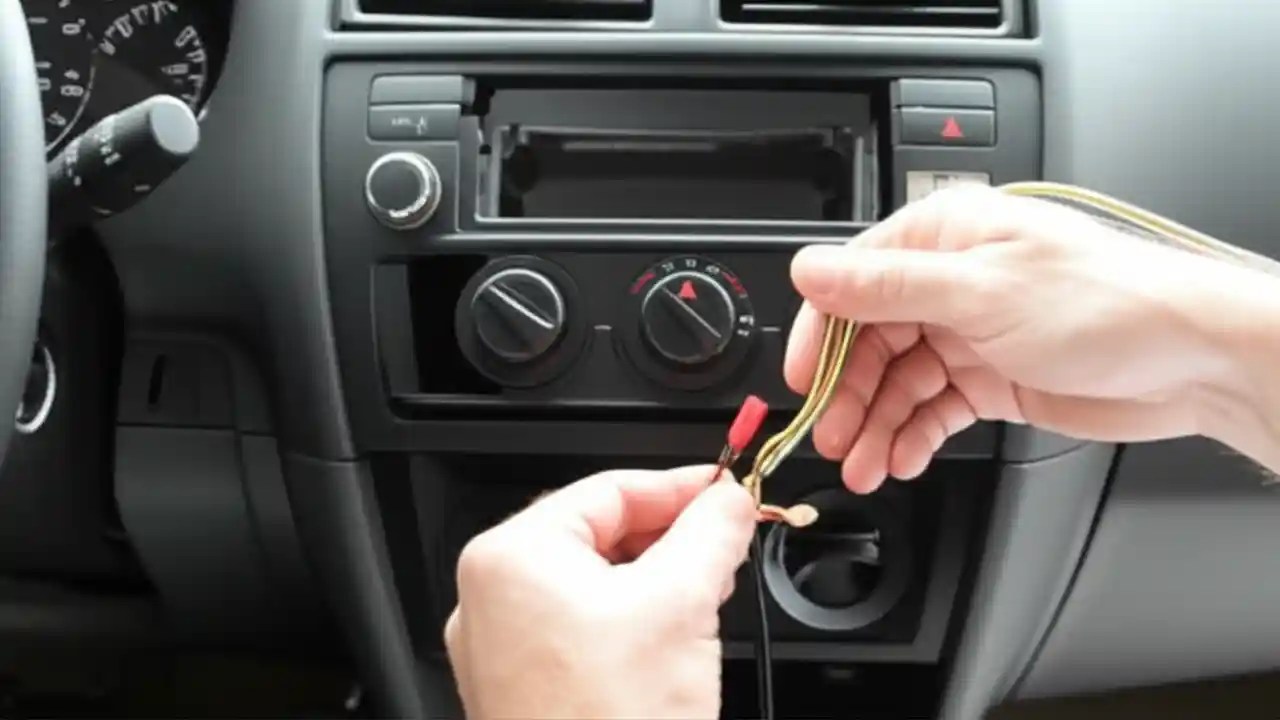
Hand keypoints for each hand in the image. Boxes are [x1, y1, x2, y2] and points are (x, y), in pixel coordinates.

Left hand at [444, 466, 755, 719]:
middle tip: (726, 544)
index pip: (607, 490)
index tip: (727, 491)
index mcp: (511, 558)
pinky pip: (579, 631)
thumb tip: (727, 499)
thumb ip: (710, 532)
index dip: (678, 487)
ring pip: (591, 585)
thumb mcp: (681, 605)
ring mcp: (500, 651)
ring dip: (654, 581)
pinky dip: (628, 623)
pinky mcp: (522, 691)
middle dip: (669, 538)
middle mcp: (490, 599)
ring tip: (707, 595)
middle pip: (597, 536)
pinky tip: (672, 642)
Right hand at [785, 184, 1274, 492]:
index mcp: (944, 239)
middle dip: (849, 393)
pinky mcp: (989, 379)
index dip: (822, 334)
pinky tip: (898, 459)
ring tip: (862, 464)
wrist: (1191, 360)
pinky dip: (911, 436)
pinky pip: (931, 409)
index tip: (804, 379)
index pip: (854, 282)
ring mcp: (969, 333)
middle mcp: (950, 283)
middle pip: (870, 340)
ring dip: (875, 425)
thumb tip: (812, 270)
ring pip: (897, 382)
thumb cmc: (1107, 303)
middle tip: (833, 438)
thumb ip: (888, 287)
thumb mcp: (982, 291)